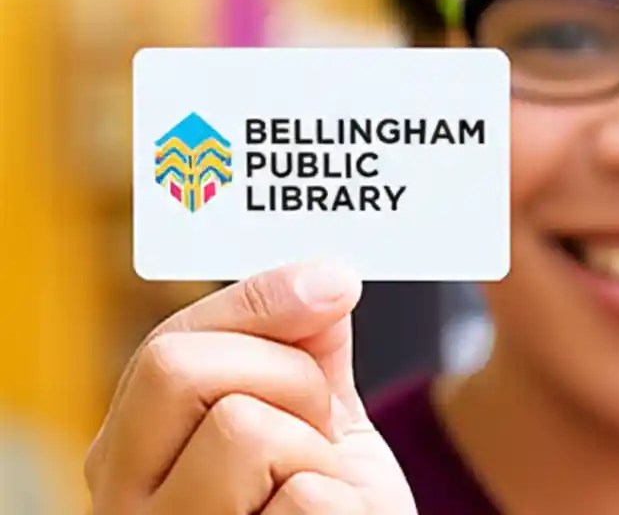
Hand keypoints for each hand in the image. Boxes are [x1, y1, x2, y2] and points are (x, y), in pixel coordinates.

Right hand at [85, 264, 417, 513]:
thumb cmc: (325, 502)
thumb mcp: (311, 416)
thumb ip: (304, 347)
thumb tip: (321, 277)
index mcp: (132, 450)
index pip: (168, 347)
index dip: (258, 301)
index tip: (333, 282)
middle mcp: (125, 502)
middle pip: (182, 369)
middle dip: (287, 377)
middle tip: (319, 424)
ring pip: (243, 430)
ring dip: (315, 451)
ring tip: (316, 486)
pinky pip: (306, 499)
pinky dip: (341, 504)